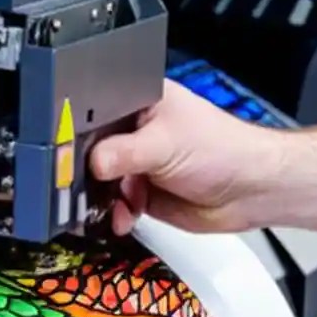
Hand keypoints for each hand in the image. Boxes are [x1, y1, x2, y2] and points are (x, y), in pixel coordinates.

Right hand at [89, 80, 286, 234]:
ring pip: (101, 181)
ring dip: (102, 196)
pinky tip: (124, 215)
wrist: (252, 191)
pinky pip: (115, 204)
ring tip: (114, 202)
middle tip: (82, 185)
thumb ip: (125, 152)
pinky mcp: (143, 192)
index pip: (93, 113)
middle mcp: (135, 131)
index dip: (76, 132)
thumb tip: (92, 162)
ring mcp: (138, 163)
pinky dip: (115, 213)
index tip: (64, 154)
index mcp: (138, 101)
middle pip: (92, 150)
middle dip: (87, 171)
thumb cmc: (225, 149)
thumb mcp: (166, 144)